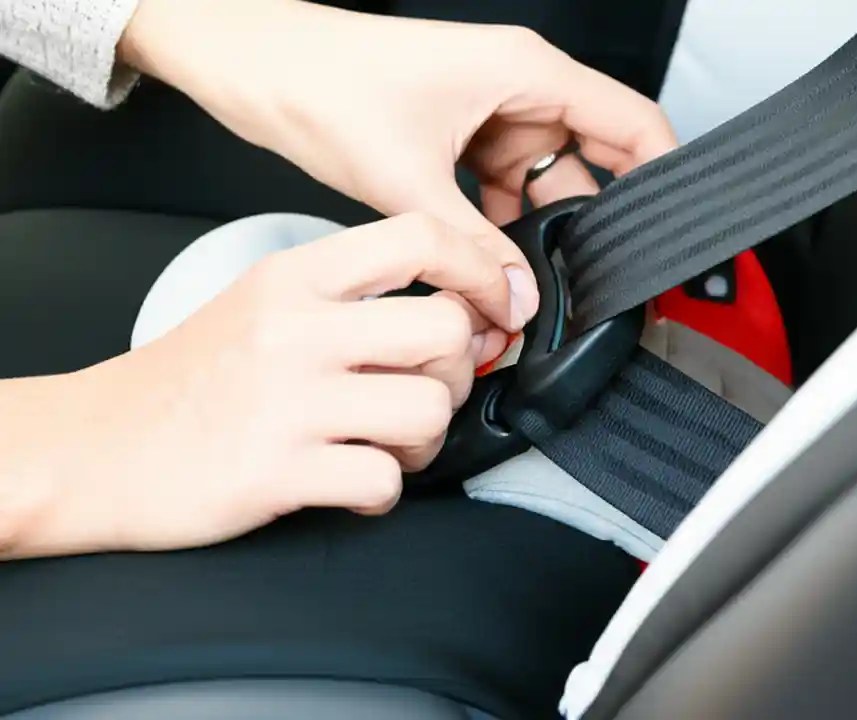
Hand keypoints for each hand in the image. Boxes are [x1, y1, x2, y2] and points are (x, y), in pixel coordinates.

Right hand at [6, 214, 512, 557]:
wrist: (95, 447)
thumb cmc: (194, 377)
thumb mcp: (264, 302)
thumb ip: (353, 297)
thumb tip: (462, 311)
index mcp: (296, 277)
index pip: (421, 236)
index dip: (481, 271)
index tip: (496, 308)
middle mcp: (296, 329)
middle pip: (447, 329)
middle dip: (457, 372)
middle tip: (424, 392)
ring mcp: (288, 400)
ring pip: (431, 410)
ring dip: (424, 441)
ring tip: (386, 446)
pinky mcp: (278, 469)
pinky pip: (385, 481)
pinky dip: (381, 494)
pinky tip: (352, 485)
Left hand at [119, 0, 678, 300]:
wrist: (250, 65)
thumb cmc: (318, 81)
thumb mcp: (407, 180)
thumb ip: (471, 249)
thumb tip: (516, 299)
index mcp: (526, 72)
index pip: (632, 123)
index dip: (661, 179)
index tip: (668, 234)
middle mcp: (517, 87)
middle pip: (591, 162)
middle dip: (588, 225)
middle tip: (587, 282)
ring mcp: (488, 113)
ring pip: (542, 185)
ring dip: (536, 236)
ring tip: (528, 285)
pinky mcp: (459, 137)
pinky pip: (502, 190)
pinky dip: (500, 229)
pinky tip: (490, 267)